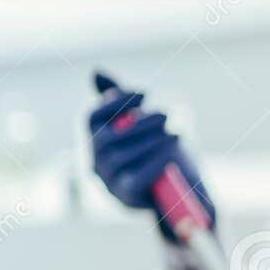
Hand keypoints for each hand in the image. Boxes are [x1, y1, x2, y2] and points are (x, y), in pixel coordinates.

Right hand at [89, 70, 215, 242]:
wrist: (179, 194)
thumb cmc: (158, 154)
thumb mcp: (142, 125)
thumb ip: (123, 103)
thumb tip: (96, 72)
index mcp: (95, 142)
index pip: (90, 117)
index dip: (115, 102)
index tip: (144, 94)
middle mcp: (95, 162)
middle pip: (106, 137)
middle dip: (137, 122)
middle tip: (166, 114)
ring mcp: (108, 182)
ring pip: (120, 157)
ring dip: (150, 141)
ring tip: (175, 133)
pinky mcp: (125, 197)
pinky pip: (136, 177)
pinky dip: (156, 160)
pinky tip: (173, 150)